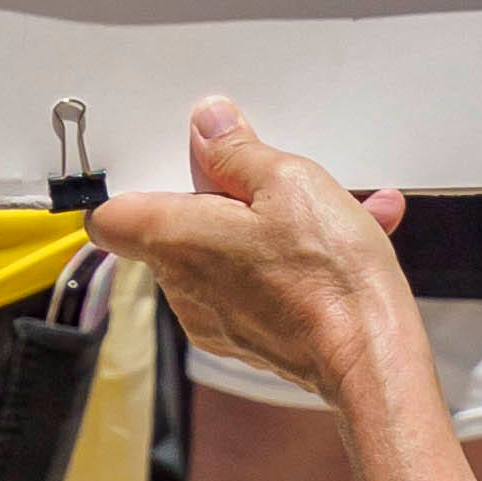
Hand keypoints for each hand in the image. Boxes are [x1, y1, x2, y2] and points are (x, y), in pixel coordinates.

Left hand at [93, 98, 416, 403]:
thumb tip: (207, 127)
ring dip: (261, 230)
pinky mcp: (249, 339)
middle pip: (175, 231)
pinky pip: (254, 287)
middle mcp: (183, 287)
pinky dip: (286, 264)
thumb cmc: (327, 273)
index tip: (160, 167)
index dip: (130, 187)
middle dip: (218, 201)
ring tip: (325, 209)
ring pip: (222, 257)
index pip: (111, 217)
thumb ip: (237, 151)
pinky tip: (342, 242)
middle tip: (266, 180)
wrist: (370, 352)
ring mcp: (214, 320)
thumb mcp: (287, 180)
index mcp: (176, 240)